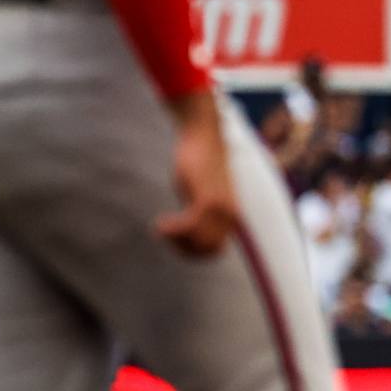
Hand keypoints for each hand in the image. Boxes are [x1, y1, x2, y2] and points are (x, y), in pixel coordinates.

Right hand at [157, 92, 238, 257]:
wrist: (204, 137)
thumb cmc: (199, 163)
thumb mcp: (201, 191)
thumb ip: (199, 210)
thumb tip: (189, 227)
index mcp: (230, 216)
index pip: (215, 251)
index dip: (193, 253)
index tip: (174, 243)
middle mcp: (229, 215)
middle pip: (208, 250)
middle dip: (183, 250)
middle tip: (165, 236)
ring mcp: (220, 209)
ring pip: (200, 242)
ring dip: (176, 241)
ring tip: (161, 229)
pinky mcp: (207, 199)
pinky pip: (190, 226)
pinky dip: (173, 230)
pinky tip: (160, 224)